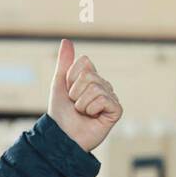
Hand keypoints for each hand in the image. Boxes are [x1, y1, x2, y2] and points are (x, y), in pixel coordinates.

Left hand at [47, 38, 122, 152]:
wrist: (63, 136)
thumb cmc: (61, 113)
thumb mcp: (59, 84)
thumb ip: (64, 63)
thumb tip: (66, 40)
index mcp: (92, 78)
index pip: (84, 62)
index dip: (71, 77)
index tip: (69, 92)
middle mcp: (104, 86)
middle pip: (89, 75)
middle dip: (75, 92)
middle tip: (75, 106)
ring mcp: (111, 98)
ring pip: (95, 88)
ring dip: (81, 103)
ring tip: (82, 113)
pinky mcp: (116, 111)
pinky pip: (104, 99)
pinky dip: (92, 109)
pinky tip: (93, 117)